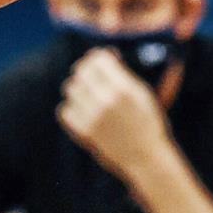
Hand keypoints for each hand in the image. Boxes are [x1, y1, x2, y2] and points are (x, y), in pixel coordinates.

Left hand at [58, 48, 171, 180]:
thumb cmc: (147, 123)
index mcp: (124, 88)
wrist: (146, 158)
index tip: (100, 61)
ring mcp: (92, 116)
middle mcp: (106, 100)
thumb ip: (123, 74)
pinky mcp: (83, 131)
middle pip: (80, 71)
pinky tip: (83, 110)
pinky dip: (72, 108)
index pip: (97, 59)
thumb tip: (105, 55)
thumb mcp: (142, 94)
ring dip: (78, 88)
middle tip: (91, 76)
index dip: (97, 57)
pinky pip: (65, 110)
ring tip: (89, 95)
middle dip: (86, 71)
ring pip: (70, 88)